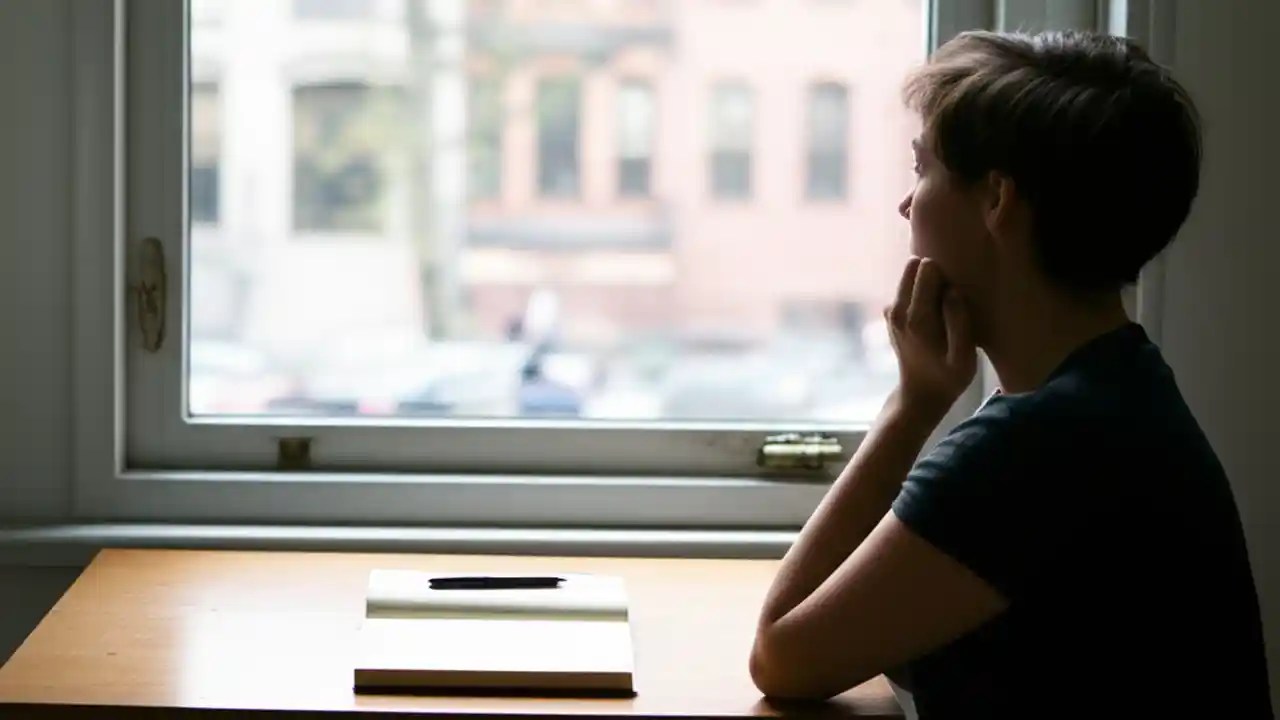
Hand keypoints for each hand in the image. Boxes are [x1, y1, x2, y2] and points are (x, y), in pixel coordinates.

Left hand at [884, 257, 976, 416]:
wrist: (920, 394)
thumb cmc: (948, 376)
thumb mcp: (964, 356)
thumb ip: (959, 321)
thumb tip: (952, 290)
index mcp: (917, 318)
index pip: (927, 269)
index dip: (946, 276)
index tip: (957, 296)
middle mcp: (897, 310)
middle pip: (913, 266)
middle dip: (934, 275)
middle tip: (949, 301)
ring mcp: (890, 311)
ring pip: (909, 276)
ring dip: (927, 285)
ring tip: (942, 310)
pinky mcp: (889, 314)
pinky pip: (906, 289)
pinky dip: (919, 294)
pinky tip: (933, 316)